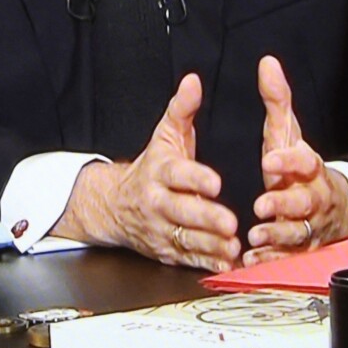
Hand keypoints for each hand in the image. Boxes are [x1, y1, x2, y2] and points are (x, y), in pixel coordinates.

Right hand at [53, 74, 240, 272]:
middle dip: (206, 219)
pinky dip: (206, 265)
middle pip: (182, 212)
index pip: (178, 175)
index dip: (196, 179)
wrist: (114, 206)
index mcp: (160, 172)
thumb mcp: (165, 135)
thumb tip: (194, 81)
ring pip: (186, 240)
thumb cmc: (151, 167)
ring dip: (210, 246)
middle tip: (230, 224)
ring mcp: (161, 230)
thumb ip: (182, 109)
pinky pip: (187, 260)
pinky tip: (225, 266)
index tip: (217, 182)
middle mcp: (158, 203)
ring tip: (233, 247)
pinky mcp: (166, 251)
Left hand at [243, 55, 347, 265]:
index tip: (269, 159)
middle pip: (303, 202)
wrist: (332, 207)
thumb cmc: (300, 167)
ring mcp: (308, 226)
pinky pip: (288, 258)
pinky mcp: (301, 249)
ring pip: (297, 233)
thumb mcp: (288, 133)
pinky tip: (253, 261)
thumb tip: (266, 63)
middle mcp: (312, 197)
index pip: (305, 161)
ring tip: (256, 237)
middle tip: (261, 205)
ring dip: (276, 236)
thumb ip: (277, 101)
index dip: (289, 161)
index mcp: (308, 167)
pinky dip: (271, 261)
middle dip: (283, 204)